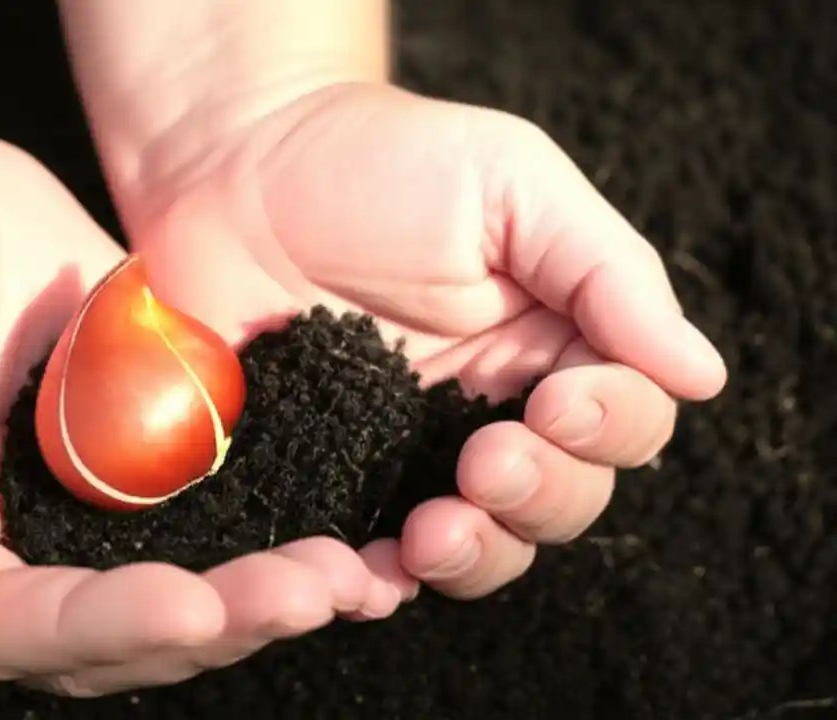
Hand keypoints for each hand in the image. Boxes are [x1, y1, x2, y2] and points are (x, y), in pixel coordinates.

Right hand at [0, 128, 396, 695]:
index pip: (20, 627)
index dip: (108, 625)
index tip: (195, 603)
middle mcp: (6, 549)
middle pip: (121, 624)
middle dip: (220, 618)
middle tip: (316, 591)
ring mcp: (76, 496)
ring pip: (182, 571)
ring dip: (264, 582)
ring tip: (351, 573)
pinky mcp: (130, 437)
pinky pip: (206, 494)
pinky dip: (273, 514)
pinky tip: (345, 520)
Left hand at [117, 82, 727, 600]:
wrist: (233, 168)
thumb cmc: (377, 160)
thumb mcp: (511, 182)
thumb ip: (605, 273)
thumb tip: (702, 374)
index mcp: (551, 344)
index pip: (624, 418)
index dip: (610, 427)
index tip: (558, 402)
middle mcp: (491, 412)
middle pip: (562, 499)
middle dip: (539, 495)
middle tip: (486, 462)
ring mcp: (408, 455)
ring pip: (481, 545)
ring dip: (476, 553)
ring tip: (434, 532)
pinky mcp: (328, 479)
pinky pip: (370, 554)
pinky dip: (381, 579)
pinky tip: (370, 573)